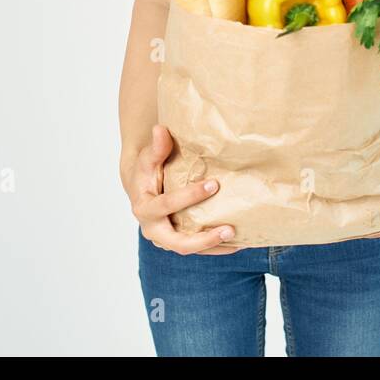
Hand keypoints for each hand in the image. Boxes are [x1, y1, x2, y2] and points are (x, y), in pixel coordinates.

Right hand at [127, 124, 242, 254]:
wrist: (140, 187)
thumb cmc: (146, 170)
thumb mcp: (148, 159)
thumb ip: (156, 147)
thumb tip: (160, 129)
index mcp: (145, 208)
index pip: (166, 205)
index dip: (189, 196)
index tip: (214, 184)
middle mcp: (153, 229)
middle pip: (177, 243)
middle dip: (204, 239)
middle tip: (229, 230)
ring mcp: (165, 239)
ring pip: (190, 249)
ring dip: (214, 246)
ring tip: (238, 239)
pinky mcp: (177, 242)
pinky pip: (198, 249)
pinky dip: (216, 248)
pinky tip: (238, 243)